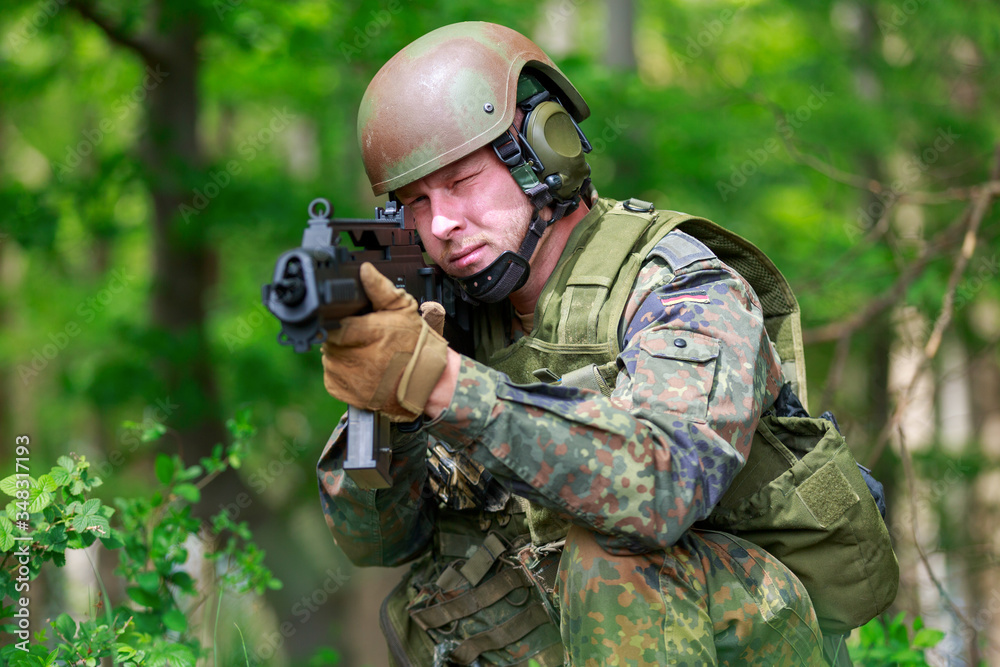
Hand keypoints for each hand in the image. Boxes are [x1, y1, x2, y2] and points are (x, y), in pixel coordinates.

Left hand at [321, 263, 448, 420]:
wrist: (426, 383)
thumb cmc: (416, 347)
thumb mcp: (404, 310)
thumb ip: (380, 289)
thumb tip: (365, 270)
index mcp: (364, 333)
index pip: (333, 320)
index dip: (344, 320)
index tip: (357, 322)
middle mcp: (351, 356)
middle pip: (330, 337)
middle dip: (344, 335)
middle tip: (366, 338)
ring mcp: (344, 375)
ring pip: (329, 355)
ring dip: (343, 352)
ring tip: (366, 354)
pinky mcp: (340, 390)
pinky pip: (332, 374)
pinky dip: (343, 371)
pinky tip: (362, 368)